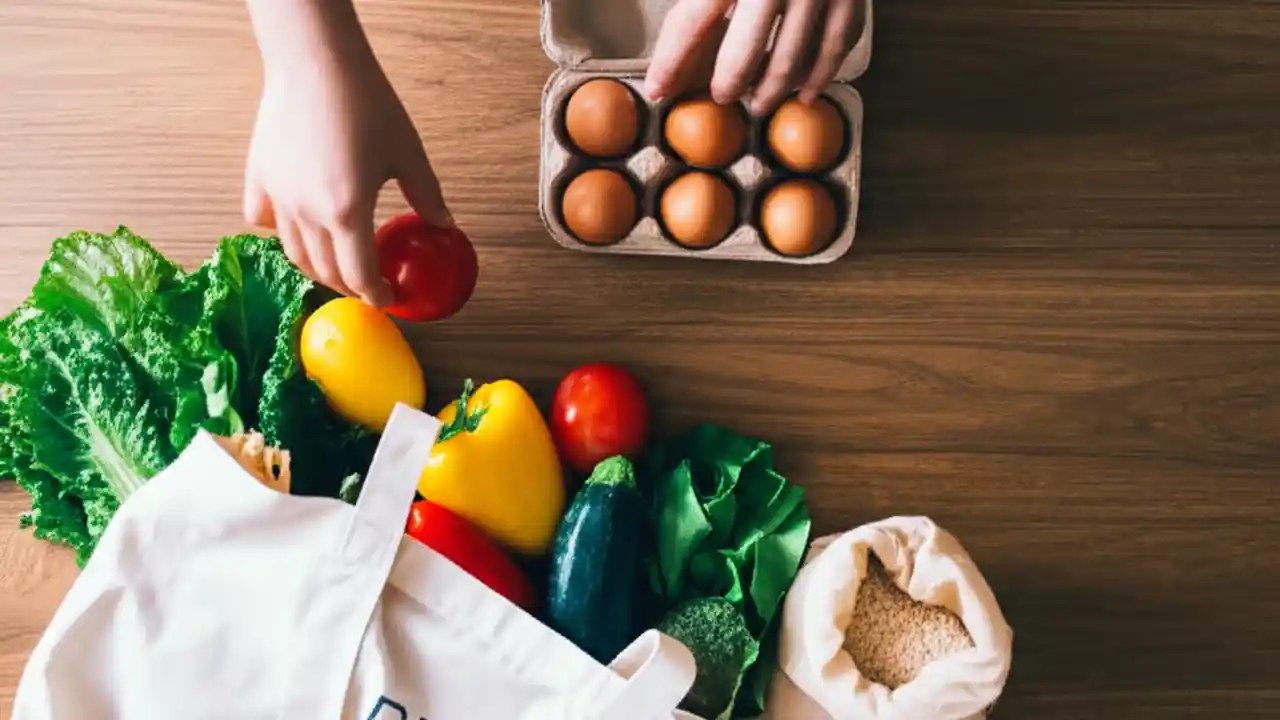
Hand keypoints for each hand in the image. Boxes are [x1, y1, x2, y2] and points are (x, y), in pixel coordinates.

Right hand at [243, 0, 450, 305]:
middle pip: (325, 271)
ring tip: (338, 263)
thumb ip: (427, 196)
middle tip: (368, 282)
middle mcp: (307, 213)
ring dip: (318, 266)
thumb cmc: (366, 103)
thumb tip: (445, 225)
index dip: (375, 295)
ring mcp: (278, 197)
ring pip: (294, 252)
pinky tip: (300, 226)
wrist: (316, 62)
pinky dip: (282, 233)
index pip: (359, 276)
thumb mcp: (408, 153)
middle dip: (349, 285)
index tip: (388, 298)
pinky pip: (263, 221)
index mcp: (347, 213)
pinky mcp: (258, 177)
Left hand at [645, 0, 863, 115]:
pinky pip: (839, 44)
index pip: (692, 22)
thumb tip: (678, 23)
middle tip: (721, 96)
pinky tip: (805, 93)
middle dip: (728, 83)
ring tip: (758, 103)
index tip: (659, 87)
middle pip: (743, 53)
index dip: (671, 60)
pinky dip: (822, 73)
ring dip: (772, 89)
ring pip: (792, 58)